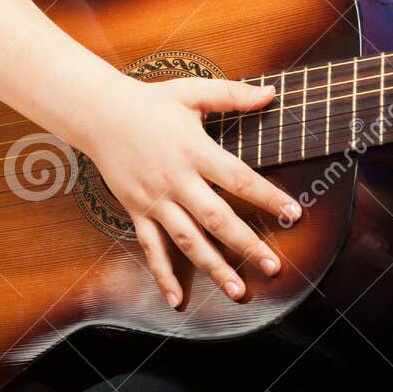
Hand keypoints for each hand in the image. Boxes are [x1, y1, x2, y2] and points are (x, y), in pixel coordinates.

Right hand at [81, 76, 300, 307]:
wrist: (98, 113)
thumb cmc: (150, 101)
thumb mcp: (192, 92)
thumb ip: (232, 95)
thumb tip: (272, 93)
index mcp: (195, 150)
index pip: (239, 178)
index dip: (268, 197)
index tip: (294, 214)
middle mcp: (176, 180)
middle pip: (217, 218)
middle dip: (247, 244)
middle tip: (274, 267)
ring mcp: (155, 199)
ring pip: (187, 240)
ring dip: (214, 266)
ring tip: (237, 290)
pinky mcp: (136, 210)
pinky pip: (151, 247)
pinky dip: (162, 275)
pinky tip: (177, 299)